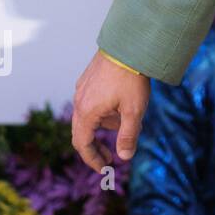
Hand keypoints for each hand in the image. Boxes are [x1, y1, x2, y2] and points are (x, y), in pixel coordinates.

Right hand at [71, 50, 150, 170]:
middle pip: (82, 132)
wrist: (129, 45)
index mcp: (86, 112)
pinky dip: (103, 110)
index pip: (82, 144)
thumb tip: (124, 157)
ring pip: (88, 116)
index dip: (92, 159)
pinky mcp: (88, 79)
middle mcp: (79, 101)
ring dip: (104, 125)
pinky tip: (121, 104)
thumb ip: (128, 135)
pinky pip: (91, 102)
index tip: (104, 168)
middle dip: (96, 146)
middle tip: (111, 156)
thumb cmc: (131, 78)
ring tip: (127, 120)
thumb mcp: (134, 110)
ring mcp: (82, 88)